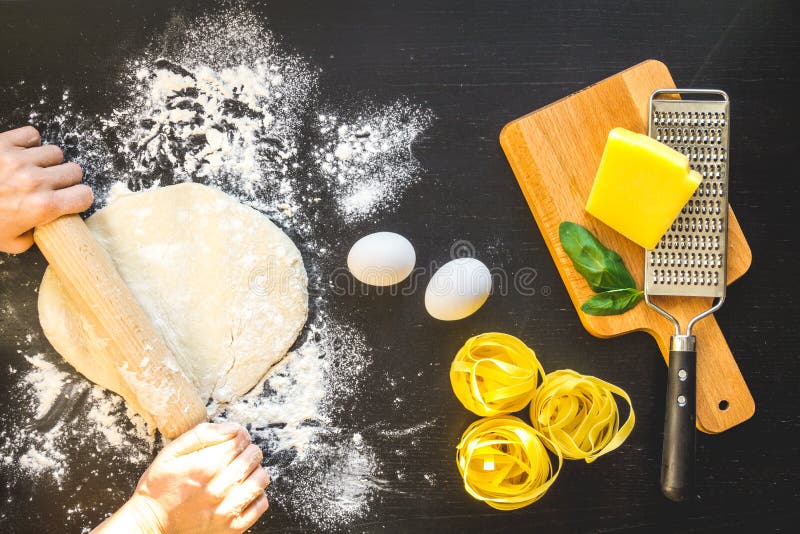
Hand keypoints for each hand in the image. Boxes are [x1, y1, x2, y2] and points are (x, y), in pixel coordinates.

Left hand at [0, 126, 92, 253]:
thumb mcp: (10, 243)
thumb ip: (33, 235)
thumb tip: (42, 227)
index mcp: (42, 208)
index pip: (85, 196)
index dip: (80, 198)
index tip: (73, 199)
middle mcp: (36, 182)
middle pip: (75, 171)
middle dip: (65, 179)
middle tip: (51, 185)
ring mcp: (20, 160)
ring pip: (56, 152)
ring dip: (47, 161)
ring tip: (33, 169)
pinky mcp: (4, 143)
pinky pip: (32, 135)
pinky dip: (29, 142)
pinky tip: (21, 153)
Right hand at [94, 423, 269, 533]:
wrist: (150, 524)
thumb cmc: (160, 486)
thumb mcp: (171, 453)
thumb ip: (203, 434)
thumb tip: (232, 427)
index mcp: (206, 466)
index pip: (241, 439)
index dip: (238, 434)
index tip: (231, 439)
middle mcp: (220, 488)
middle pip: (254, 456)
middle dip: (247, 450)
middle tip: (234, 456)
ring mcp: (228, 510)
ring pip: (262, 479)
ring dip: (254, 471)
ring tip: (239, 473)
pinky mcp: (233, 528)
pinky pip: (261, 504)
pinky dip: (255, 495)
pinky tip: (240, 492)